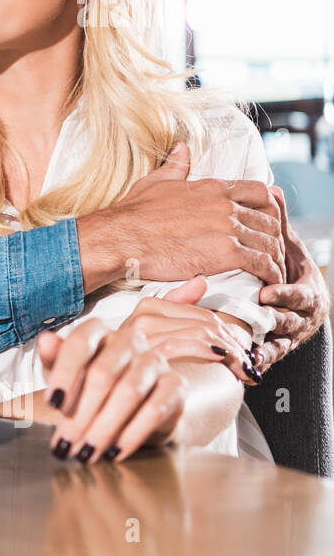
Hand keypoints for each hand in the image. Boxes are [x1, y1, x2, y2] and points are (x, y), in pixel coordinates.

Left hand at [38, 306, 207, 463]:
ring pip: (129, 392)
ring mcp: (154, 361)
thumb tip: (44, 340)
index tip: (52, 403)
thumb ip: (53, 359)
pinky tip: (114, 452)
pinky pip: (155, 409)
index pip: (80, 343)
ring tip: (86, 452)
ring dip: (103, 427)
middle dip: (80, 413)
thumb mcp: (66, 376)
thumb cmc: (91, 388)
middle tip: (65, 442)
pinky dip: (132, 434)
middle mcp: (129, 340)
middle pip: (103, 373)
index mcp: (99, 331)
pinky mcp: (175, 385)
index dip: (64, 373)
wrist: (134, 410)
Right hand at [75, 142, 283, 291]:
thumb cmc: (132, 214)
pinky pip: (262, 263)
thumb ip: (175, 166)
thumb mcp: (156, 182)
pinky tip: (266, 281)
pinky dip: (270, 274)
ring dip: (274, 259)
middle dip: (274, 238)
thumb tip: (181, 147)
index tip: (265, 224)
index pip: (261, 192)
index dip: (269, 209)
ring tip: (271, 272)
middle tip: (270, 253)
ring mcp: (227, 228)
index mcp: (212, 188)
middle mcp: (225, 205)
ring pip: (270, 242)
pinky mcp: (225, 253)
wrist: (120, 238)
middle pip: (270, 220)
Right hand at [133, 276, 258, 384]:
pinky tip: (228, 372)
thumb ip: (177, 304)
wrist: (106, 391)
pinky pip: (186, 348)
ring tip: (243, 373)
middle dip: (236, 347)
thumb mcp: (153, 330)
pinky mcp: (144, 353)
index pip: (205, 315)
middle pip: (207, 325)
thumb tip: (202, 281)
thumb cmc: (130, 366)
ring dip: (231, 356)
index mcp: (148, 308)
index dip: (230, 334)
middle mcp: (143, 319)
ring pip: (202, 335)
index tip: (245, 354)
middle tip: (250, 368)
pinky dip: (214, 357)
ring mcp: (142, 336)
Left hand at [257, 185, 329, 370]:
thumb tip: (271, 189)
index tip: (267, 294)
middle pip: (291, 321)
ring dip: (266, 348)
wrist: (300, 303)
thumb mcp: (288, 249)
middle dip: (276, 322)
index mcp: (306, 291)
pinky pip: (268, 357)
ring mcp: (290, 335)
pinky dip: (260, 361)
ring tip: (250, 354)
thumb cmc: (289, 270)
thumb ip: (279, 226)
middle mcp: (301, 316)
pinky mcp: (277, 349)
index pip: (298, 294)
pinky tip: (249, 366)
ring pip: (280, 343)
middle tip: (256, 324)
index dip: (285, 295)